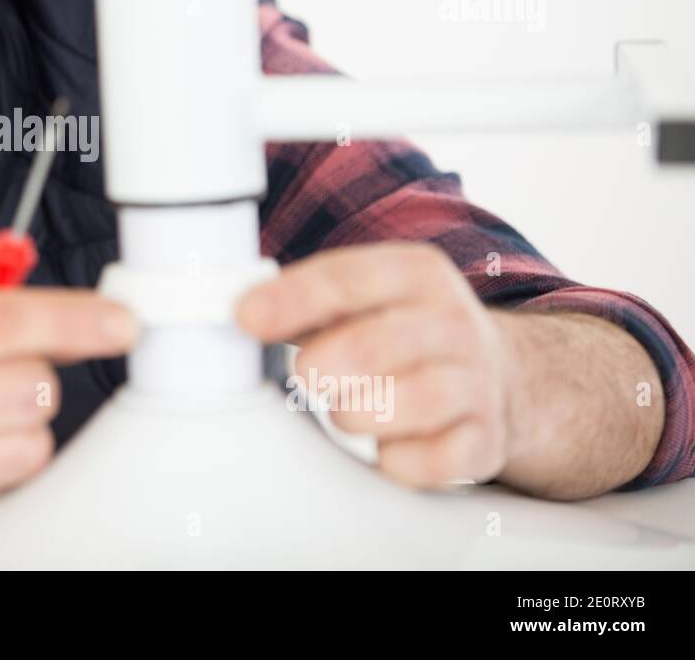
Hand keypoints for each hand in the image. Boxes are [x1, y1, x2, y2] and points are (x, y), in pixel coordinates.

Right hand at [0, 283, 139, 534]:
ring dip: (23, 422)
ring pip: (33, 442)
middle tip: (0, 370)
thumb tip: (86, 323)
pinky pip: (9, 482)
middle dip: (36, 374)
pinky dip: (0, 459)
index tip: (123, 323)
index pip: (8, 326)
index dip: (76, 322)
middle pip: (34, 389)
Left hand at [235, 242, 514, 488]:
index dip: (291, 299)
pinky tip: (386, 446)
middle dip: (321, 367)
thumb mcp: (364, 298)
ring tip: (345, 408)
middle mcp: (451, 322)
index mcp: (416, 274)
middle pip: (374, 346)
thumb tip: (236, 312)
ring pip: (408, 403)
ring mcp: (475, 382)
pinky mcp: (484, 440)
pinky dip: (396, 461)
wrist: (500, 376)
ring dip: (354, 414)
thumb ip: (301, 301)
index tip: (245, 318)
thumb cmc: (402, 334)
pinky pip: (432, 462)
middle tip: (305, 374)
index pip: (347, 278)